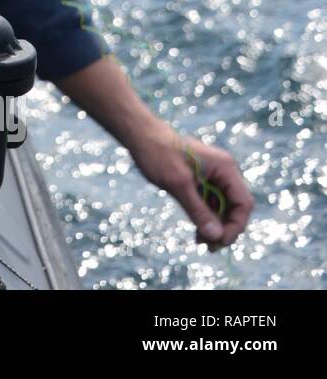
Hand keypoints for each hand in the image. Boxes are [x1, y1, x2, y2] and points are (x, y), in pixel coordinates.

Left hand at [128, 123, 252, 250]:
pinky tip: (197, 232)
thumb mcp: (178, 184)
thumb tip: (216, 236)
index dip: (235, 225)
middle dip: (224, 228)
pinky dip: (205, 217)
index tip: (220, 241)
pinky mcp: (200, 180)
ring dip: (214, 226)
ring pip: (222, 207)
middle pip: (235, 207)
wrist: (139, 135)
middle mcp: (223, 172)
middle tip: (209, 247)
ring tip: (201, 243)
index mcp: (225, 168)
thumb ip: (198, 210)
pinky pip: (209, 203)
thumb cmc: (158, 153)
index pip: (243, 203)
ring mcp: (212, 176)